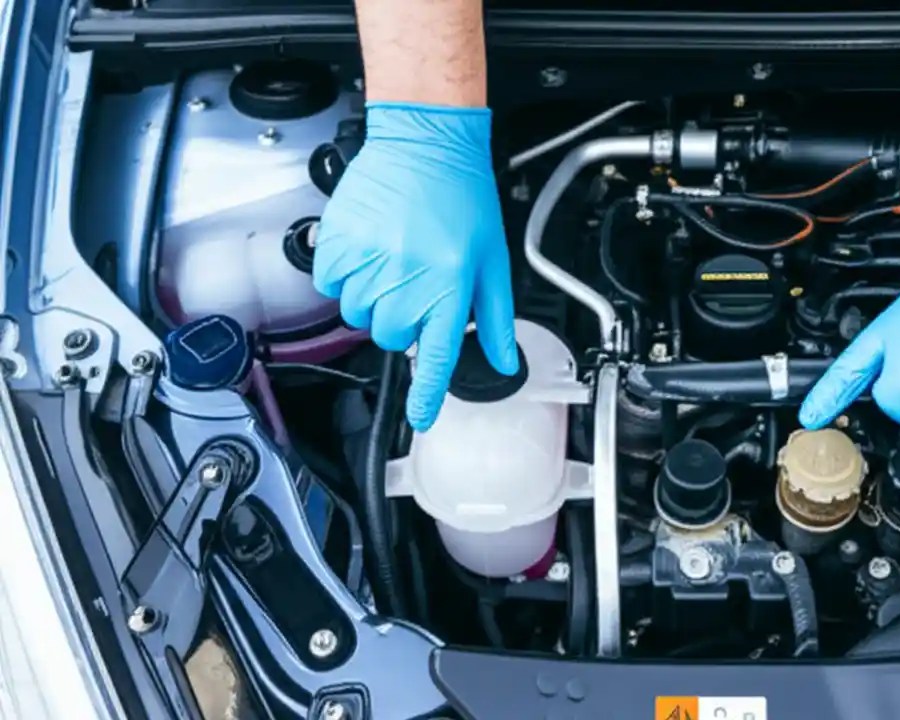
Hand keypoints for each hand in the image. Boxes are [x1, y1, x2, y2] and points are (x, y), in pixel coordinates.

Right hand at [313, 103, 518, 430]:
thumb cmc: (463, 198)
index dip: (427, 395)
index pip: (435, 357)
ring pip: (359, 314)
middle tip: (416, 283)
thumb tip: (504, 360)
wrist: (425, 143)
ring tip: (393, 260)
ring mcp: (370, 263)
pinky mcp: (340, 245)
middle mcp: (408, 279)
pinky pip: (332, 284)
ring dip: (373, 297)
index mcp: (451, 287)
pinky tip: (368, 249)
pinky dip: (345, 275)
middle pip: (391, 336)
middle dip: (402, 319)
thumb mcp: (492, 261)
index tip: (422, 418)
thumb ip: (495, 317)